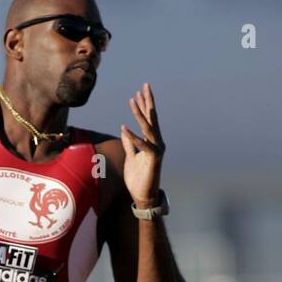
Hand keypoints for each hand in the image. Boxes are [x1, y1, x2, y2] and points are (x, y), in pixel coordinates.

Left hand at [121, 83, 164, 206]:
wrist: (144, 196)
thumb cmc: (138, 178)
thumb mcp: (130, 157)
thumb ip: (129, 143)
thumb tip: (124, 130)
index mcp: (152, 142)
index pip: (147, 120)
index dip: (143, 106)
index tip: (138, 93)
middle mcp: (157, 143)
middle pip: (151, 118)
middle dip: (148, 101)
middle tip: (145, 85)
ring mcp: (157, 150)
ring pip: (148, 128)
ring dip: (140, 113)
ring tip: (133, 100)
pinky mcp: (154, 159)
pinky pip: (142, 145)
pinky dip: (133, 137)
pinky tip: (125, 128)